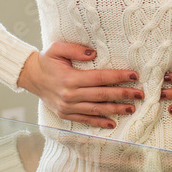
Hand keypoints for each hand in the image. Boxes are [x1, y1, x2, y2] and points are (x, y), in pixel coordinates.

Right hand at [17, 42, 142, 128]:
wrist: (31, 77)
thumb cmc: (47, 60)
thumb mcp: (57, 49)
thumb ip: (75, 49)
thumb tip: (94, 53)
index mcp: (70, 78)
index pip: (100, 78)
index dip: (118, 76)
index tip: (134, 75)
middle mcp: (70, 95)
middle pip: (102, 95)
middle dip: (123, 94)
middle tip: (140, 94)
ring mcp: (68, 107)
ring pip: (97, 109)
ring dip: (116, 109)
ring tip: (132, 108)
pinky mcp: (66, 114)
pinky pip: (86, 120)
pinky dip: (99, 123)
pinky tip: (112, 123)